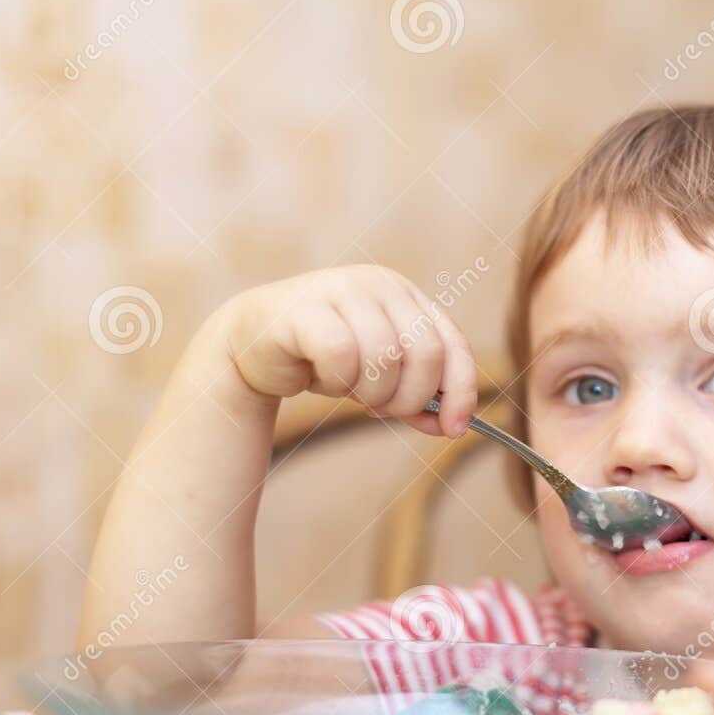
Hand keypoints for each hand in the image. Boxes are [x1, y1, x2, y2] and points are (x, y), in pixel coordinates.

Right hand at [216, 265, 477, 436]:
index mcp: (406, 296)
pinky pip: (342, 356)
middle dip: (408, 398)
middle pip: (426, 354)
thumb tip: (453, 426)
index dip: (461, 391)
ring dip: (369, 393)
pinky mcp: (307, 307)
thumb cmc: (323, 361)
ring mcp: (343, 289)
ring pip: (385, 358)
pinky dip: (336, 381)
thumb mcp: (380, 379)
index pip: (452, 344)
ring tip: (346, 389)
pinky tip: (320, 378)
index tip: (454, 430)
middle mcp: (381, 284)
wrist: (252, 347)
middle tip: (379, 409)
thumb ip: (417, 398)